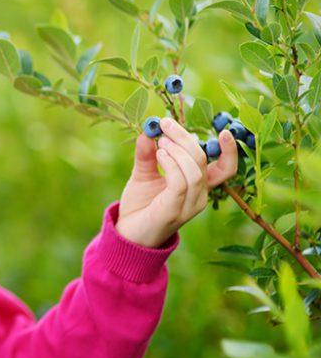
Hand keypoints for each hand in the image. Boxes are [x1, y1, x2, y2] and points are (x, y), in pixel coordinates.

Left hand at [117, 117, 239, 247]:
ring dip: (177, 150)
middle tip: (166, 124)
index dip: (230, 151)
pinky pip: (180, 183)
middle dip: (185, 138)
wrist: (128, 233)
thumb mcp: (144, 173)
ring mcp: (188, 205)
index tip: (224, 131)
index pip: (225, 169)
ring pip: (194, 172)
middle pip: (203, 161)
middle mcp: (199, 196)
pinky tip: (159, 154)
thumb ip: (147, 154)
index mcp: (198, 185)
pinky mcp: (174, 211)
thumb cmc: (140, 204)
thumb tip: (148, 130)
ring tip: (160, 141)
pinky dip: (172, 165)